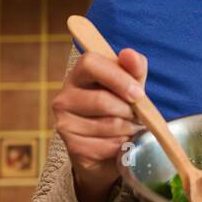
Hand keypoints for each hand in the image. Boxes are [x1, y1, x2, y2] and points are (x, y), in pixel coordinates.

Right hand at [52, 47, 147, 201]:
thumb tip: (129, 54)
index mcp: (78, 75)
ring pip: (108, 125)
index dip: (118, 78)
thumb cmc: (119, 109)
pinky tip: (120, 142)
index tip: (138, 94)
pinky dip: (122, 146)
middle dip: (128, 111)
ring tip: (129, 128)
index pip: (90, 64)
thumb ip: (134, 68)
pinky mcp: (73, 146)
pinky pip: (107, 145)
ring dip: (128, 129)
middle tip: (137, 116)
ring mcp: (65, 123)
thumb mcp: (131, 85)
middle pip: (102, 100)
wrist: (106, 148)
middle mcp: (64, 97)